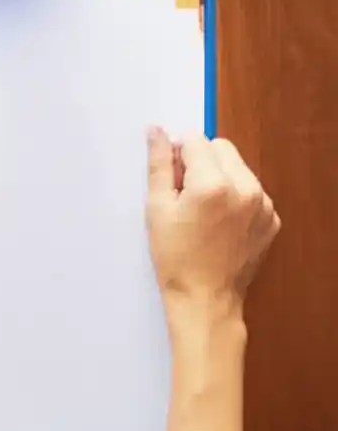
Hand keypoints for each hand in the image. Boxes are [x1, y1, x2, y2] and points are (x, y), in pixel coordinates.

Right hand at [146, 129, 279, 317]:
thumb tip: (157, 132)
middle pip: (221, 147)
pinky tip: (219, 221)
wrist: (205, 298)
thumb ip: (159, 164)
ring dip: (219, 177)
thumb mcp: (157, 208)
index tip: (171, 180)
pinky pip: (252, 190)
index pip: (195, 140)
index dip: (177, 154)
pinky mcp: (272, 219)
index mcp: (214, 184)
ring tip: (202, 211)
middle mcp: (246, 189)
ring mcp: (264, 205)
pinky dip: (235, 196)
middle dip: (201, 160)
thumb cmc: (176, 258)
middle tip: (185, 194)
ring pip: (238, 167)